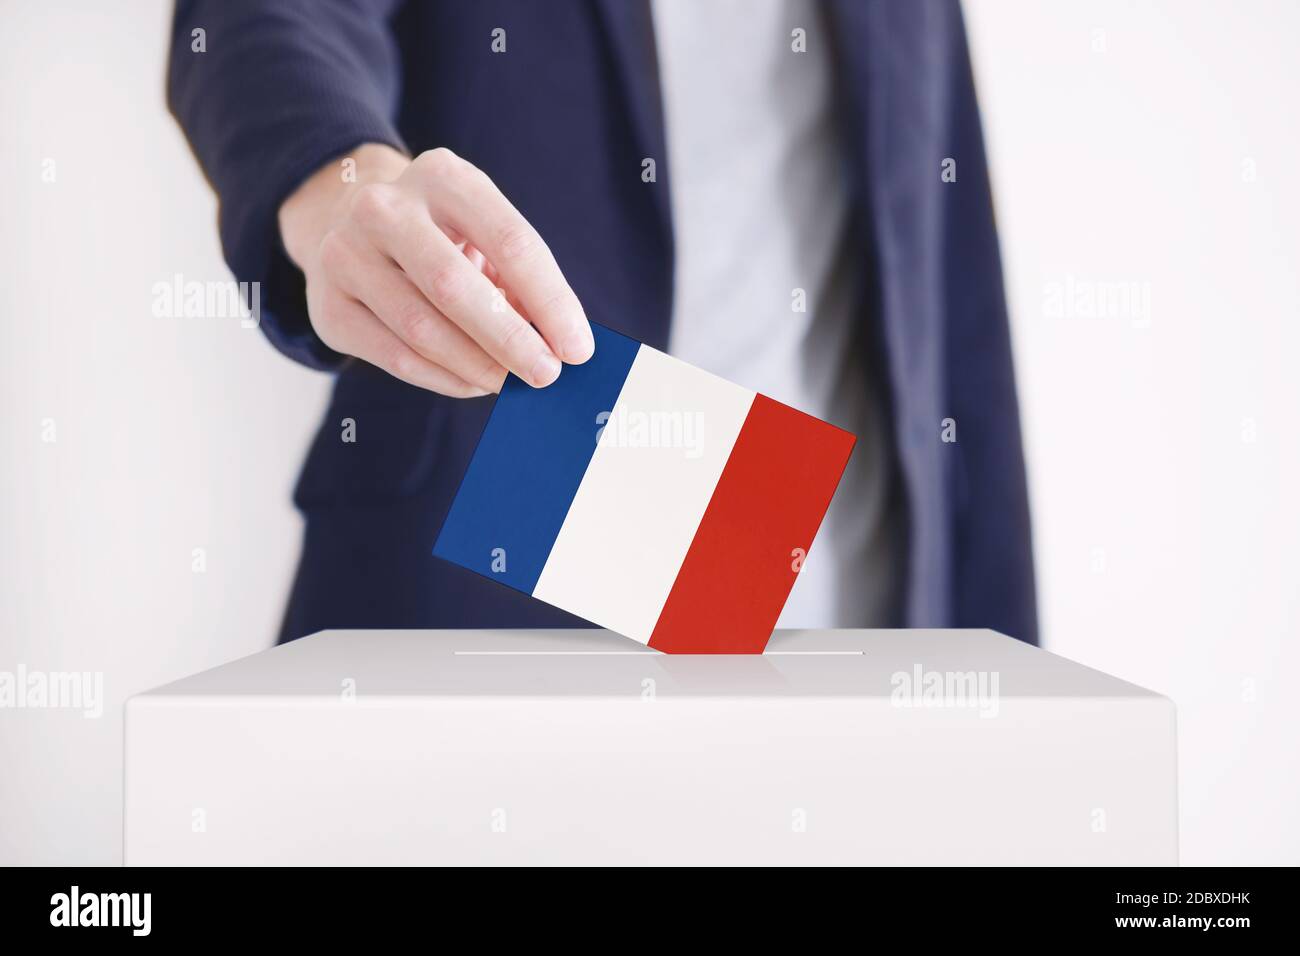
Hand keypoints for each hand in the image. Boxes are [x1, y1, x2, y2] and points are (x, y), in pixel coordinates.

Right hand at [278, 144, 593, 395]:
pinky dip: (444, 378)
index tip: (579, 348)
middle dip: (510, 339)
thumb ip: (518, 282)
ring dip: (478, 366)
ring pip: (421, 328)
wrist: (348, 223)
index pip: (510, 242)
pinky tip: (474, 383)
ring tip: (511, 384)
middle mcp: (384, 208)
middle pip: (454, 285)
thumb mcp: (481, 233)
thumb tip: (559, 346)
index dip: (550, 300)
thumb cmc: (442, 236)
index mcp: (443, 176)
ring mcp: (345, 254)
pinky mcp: (327, 306)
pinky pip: (395, 356)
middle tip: (547, 375)